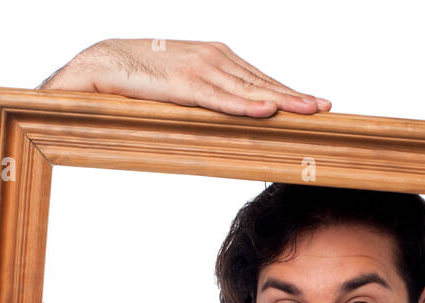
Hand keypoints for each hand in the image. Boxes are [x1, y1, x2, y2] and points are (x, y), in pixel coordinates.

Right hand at [48, 39, 330, 117]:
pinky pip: (218, 97)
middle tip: (327, 107)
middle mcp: (212, 58)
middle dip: (295, 96)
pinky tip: (265, 111)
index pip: (259, 78)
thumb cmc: (138, 80)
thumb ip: (206, 100)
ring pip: (247, 88)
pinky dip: (242, 104)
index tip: (318, 104)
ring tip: (308, 110)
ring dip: (280, 100)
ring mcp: (198, 68)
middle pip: (262, 82)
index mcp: (215, 59)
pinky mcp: (180, 84)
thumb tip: (229, 122)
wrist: (97, 64)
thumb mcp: (180, 90)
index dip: (289, 91)